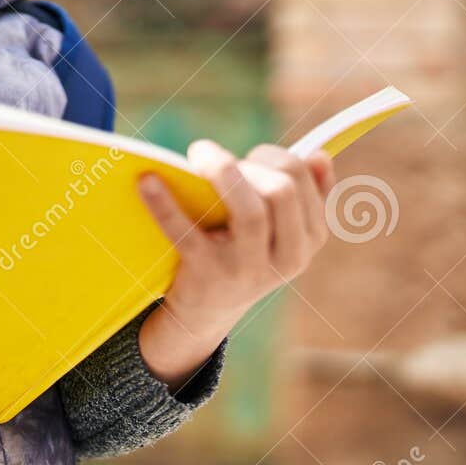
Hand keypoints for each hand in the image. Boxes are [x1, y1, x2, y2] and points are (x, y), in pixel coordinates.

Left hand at [133, 141, 335, 386]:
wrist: (206, 310)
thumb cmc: (243, 251)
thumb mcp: (280, 230)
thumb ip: (303, 194)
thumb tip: (319, 155)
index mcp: (308, 240)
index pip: (301, 181)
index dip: (274, 156)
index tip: (250, 154)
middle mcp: (286, 259)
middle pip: (281, 192)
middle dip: (251, 163)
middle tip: (215, 157)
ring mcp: (247, 270)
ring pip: (251, 212)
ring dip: (222, 172)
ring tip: (198, 156)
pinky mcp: (206, 275)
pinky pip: (186, 234)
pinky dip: (163, 204)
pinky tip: (146, 180)